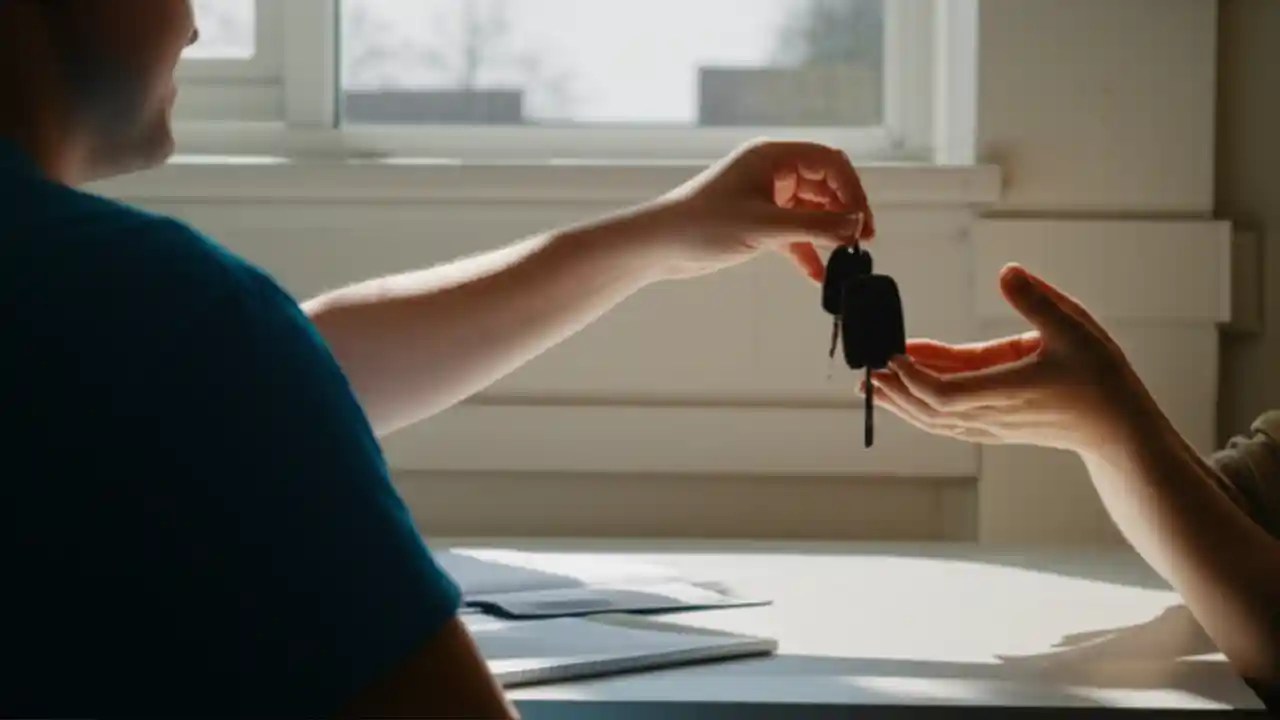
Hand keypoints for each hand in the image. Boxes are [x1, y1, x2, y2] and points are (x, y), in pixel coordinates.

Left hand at [643, 138, 875, 281]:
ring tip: (846, 259)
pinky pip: (794, 234)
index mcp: (772, 157)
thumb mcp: (765, 226)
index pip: (830, 163)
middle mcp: (772, 172)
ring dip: (829, 234)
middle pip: (825, 186)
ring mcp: (765, 198)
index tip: (861, 223)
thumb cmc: (703, 225)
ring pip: (811, 211)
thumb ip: (815, 226)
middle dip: (845, 213)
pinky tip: (819, 276)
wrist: (659, 246)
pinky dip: (807, 251)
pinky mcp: (757, 223)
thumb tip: (856, 226)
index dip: (852, 190)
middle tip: (861, 242)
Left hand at [862, 263, 1161, 456]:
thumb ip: (1038, 300)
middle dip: (895, 390)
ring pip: (936, 420)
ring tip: (871, 385)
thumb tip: (1007, 271)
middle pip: (930, 409)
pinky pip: (950, 423)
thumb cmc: (1102, 380)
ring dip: (902, 403)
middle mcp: (994, 414)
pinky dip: (923, 410)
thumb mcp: (1075, 329)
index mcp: (1009, 390)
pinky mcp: (996, 429)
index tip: (892, 355)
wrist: (1119, 432)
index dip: (914, 377)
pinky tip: (905, 397)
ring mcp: (993, 427)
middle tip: (863, 370)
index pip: (946, 393)